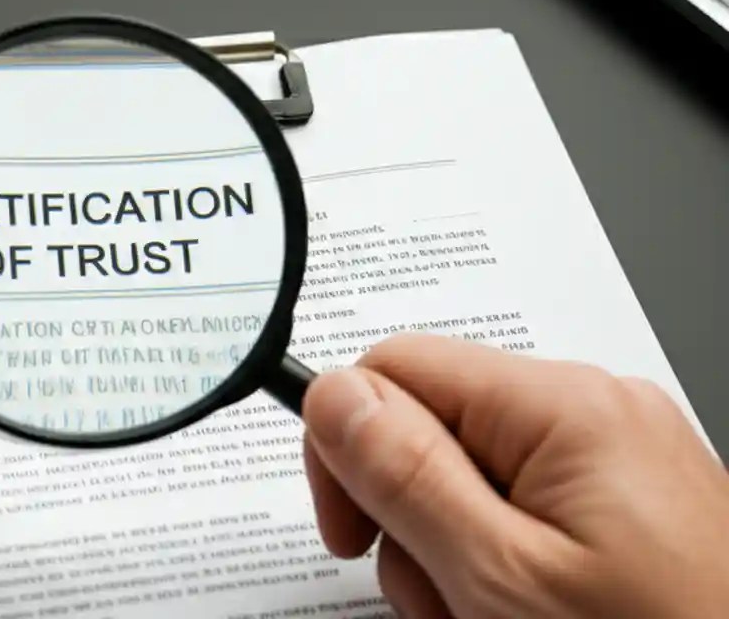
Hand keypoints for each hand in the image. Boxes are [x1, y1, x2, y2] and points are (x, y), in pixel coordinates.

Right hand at [302, 333, 728, 617]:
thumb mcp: (500, 577)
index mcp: (564, 405)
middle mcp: (597, 409)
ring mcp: (620, 456)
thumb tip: (332, 395)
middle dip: (410, 520)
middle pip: (431, 426)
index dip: (347, 449)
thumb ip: (407, 476)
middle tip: (444, 600)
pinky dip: (503, 561)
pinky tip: (527, 613)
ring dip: (452, 554)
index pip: (394, 369)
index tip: (349, 535)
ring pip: (470, 476)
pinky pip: (525, 505)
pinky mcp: (630, 499)